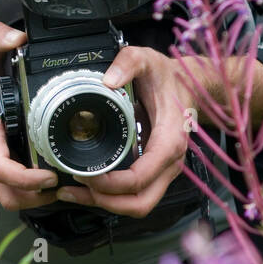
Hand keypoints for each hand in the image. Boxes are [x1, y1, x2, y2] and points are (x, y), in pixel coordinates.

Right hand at [0, 22, 58, 211]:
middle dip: (38, 198)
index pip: (1, 170)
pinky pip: (5, 186)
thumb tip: (18, 35)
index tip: (50, 176)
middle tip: (64, 185)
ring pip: (7, 196)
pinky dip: (25, 189)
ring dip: (33, 198)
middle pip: (9, 196)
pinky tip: (44, 176)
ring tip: (60, 185)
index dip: (27, 180)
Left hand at [52, 47, 262, 218]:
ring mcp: (163, 170)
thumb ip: (128, 63)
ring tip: (73, 192)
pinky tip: (87, 188)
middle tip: (76, 188)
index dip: (111, 184)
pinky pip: (135, 194)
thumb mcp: (148, 59)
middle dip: (106, 202)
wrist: (189, 86)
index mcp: (169, 141)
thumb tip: (108, 80)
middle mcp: (170, 162)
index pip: (140, 178)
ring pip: (137, 204)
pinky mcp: (154, 171)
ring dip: (105, 204)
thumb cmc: (168, 77)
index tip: (86, 174)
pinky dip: (111, 197)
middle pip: (140, 203)